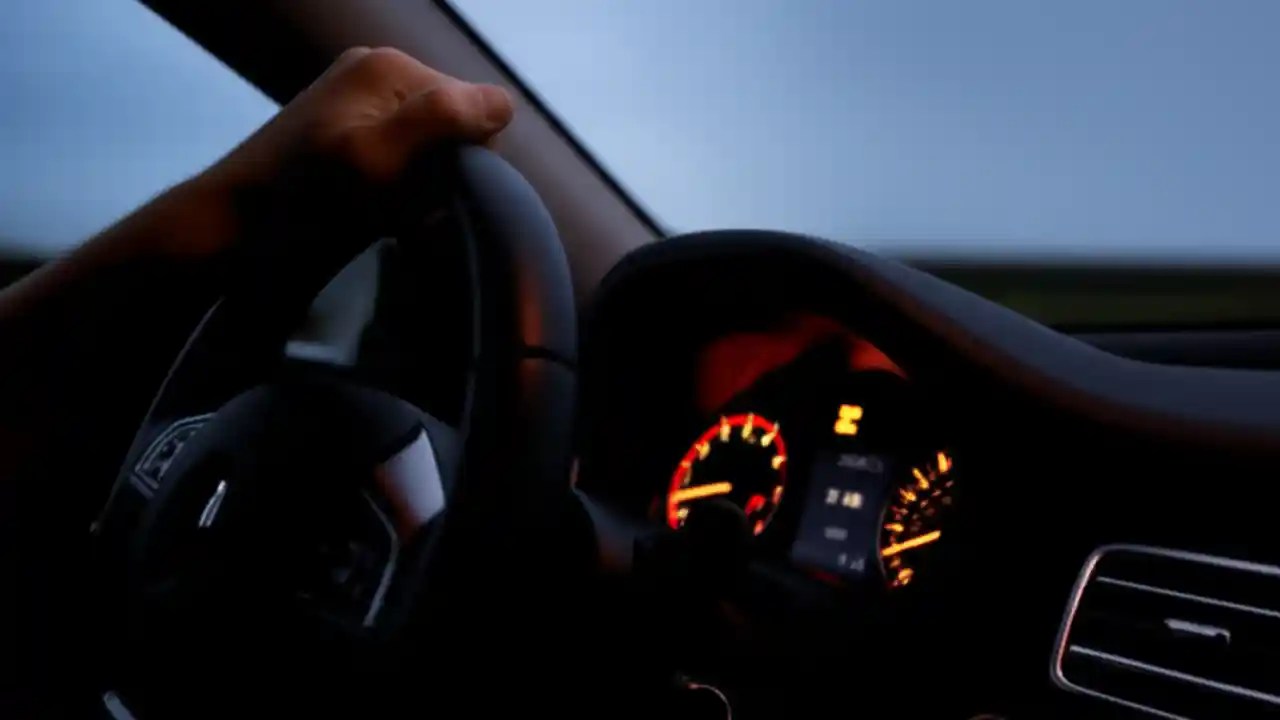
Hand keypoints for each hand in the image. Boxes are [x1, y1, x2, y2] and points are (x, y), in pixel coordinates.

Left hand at [165, 47, 514, 257]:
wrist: (232, 227)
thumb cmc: (304, 201)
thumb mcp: (377, 159)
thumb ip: (441, 120)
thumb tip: (502, 105)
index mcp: (391, 66)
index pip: (480, 106)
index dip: (470, 157)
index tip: (430, 191)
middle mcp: (377, 71)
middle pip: (456, 124)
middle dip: (446, 169)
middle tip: (405, 205)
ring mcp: (361, 100)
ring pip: (433, 143)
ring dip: (424, 181)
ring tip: (388, 209)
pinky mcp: (349, 129)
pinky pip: (405, 152)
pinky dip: (403, 183)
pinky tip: (377, 206)